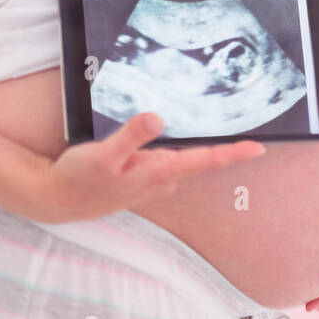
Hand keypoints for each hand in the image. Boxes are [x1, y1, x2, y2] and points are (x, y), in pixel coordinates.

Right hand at [30, 112, 266, 223]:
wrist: (58, 200)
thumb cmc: (80, 178)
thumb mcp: (103, 153)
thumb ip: (131, 136)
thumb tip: (157, 117)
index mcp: (158, 171)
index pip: (204, 161)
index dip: (232, 154)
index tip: (260, 148)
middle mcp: (160, 179)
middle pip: (199, 161)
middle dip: (222, 149)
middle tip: (246, 133)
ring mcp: (150, 181)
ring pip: (182, 162)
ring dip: (197, 149)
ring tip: (214, 126)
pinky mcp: (138, 179)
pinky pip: (165, 163)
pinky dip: (173, 150)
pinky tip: (169, 137)